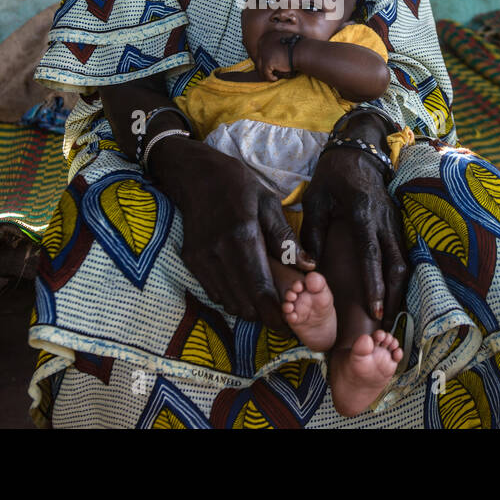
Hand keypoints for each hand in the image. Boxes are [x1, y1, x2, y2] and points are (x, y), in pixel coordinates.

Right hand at [150, 135, 313, 329]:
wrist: (196, 174)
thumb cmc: (238, 186)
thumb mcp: (268, 203)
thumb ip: (285, 238)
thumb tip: (308, 266)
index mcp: (243, 236)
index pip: (261, 290)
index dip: (276, 314)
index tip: (289, 324)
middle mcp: (219, 252)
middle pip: (245, 304)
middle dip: (264, 315)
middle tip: (280, 311)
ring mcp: (202, 258)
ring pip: (228, 303)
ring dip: (248, 308)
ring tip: (263, 300)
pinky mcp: (191, 260)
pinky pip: (213, 293)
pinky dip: (231, 297)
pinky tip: (242, 285)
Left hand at [254, 30, 296, 81]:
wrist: (303, 51)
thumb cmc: (298, 47)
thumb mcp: (284, 40)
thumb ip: (275, 43)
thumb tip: (270, 53)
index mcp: (265, 37)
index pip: (259, 50)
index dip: (263, 59)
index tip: (268, 66)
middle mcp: (262, 43)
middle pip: (258, 58)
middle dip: (262, 67)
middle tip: (266, 74)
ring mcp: (264, 52)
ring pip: (259, 67)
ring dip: (264, 73)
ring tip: (271, 77)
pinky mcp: (267, 61)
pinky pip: (265, 73)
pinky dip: (270, 77)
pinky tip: (275, 79)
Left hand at [299, 137, 406, 322]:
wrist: (357, 151)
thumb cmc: (331, 176)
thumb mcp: (315, 200)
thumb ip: (313, 233)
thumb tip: (312, 267)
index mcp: (363, 213)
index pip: (371, 255)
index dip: (374, 284)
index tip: (374, 309)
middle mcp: (384, 219)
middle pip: (396, 263)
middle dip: (393, 295)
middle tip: (384, 323)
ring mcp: (394, 220)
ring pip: (404, 261)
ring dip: (399, 289)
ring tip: (389, 315)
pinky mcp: (397, 222)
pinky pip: (402, 253)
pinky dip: (399, 276)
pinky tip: (393, 293)